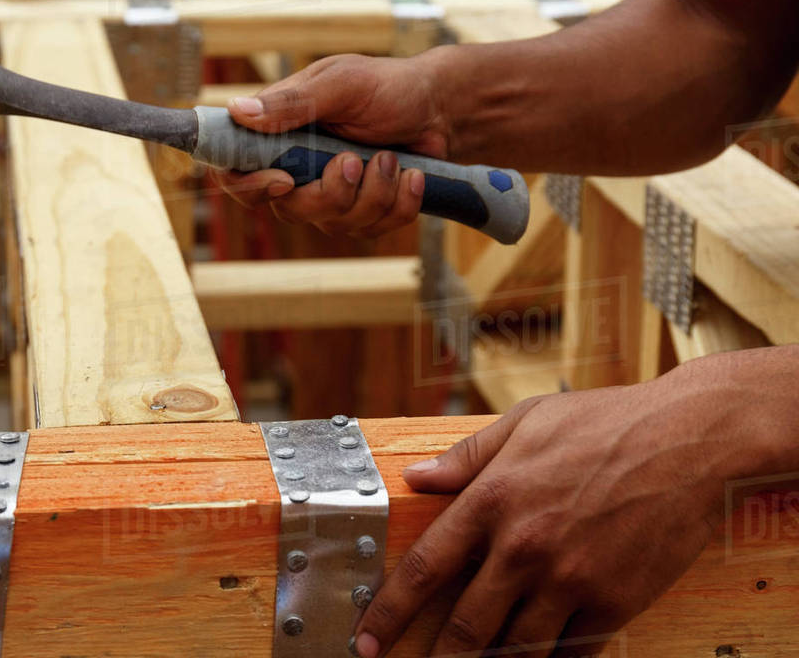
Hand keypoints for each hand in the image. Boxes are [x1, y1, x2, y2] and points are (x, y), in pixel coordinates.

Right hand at [213, 53, 450, 236]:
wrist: (440, 108)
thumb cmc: (388, 86)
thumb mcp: (342, 83)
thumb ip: (293, 101)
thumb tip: (238, 111)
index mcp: (277, 132)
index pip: (234, 172)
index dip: (249, 186)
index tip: (284, 180)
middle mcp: (296, 168)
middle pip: (286, 208)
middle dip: (329, 193)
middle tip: (356, 160)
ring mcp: (329, 193)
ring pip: (333, 223)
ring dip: (373, 193)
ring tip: (392, 158)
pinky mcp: (362, 211)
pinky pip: (371, 229)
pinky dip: (398, 204)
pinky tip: (412, 176)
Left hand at [354, 349, 798, 657]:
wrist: (690, 439)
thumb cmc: (605, 422)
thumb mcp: (525, 423)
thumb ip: (466, 457)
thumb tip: (416, 479)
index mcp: (493, 499)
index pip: (424, 568)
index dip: (389, 612)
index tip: (366, 639)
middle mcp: (524, 546)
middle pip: (466, 626)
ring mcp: (570, 579)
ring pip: (518, 649)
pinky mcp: (614, 601)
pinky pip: (572, 652)